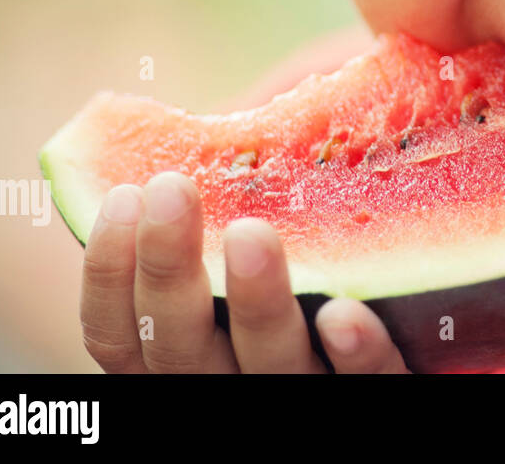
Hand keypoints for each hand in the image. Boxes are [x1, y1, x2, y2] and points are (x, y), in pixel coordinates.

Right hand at [80, 171, 409, 372]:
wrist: (395, 331)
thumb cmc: (295, 261)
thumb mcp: (239, 238)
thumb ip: (205, 202)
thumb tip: (131, 112)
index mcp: (183, 353)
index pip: (118, 338)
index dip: (108, 274)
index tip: (122, 196)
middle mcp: (230, 384)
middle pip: (182, 350)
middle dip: (168, 270)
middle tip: (172, 187)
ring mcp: (299, 393)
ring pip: (268, 367)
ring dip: (258, 303)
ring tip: (254, 232)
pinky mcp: (372, 391)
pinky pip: (364, 386)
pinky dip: (354, 355)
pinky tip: (345, 312)